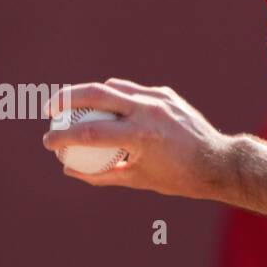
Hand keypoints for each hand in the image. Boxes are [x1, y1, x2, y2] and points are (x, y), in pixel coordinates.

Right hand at [41, 79, 231, 200]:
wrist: (218, 162)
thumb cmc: (178, 177)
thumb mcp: (138, 180)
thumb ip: (101, 175)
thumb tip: (69, 169)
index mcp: (140, 135)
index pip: (89, 132)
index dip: (63, 137)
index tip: (48, 142)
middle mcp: (148, 110)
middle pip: (95, 93)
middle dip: (66, 98)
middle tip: (50, 110)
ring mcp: (158, 98)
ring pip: (114, 87)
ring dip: (90, 93)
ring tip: (73, 106)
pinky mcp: (166, 94)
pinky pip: (133, 91)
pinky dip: (117, 97)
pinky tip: (107, 108)